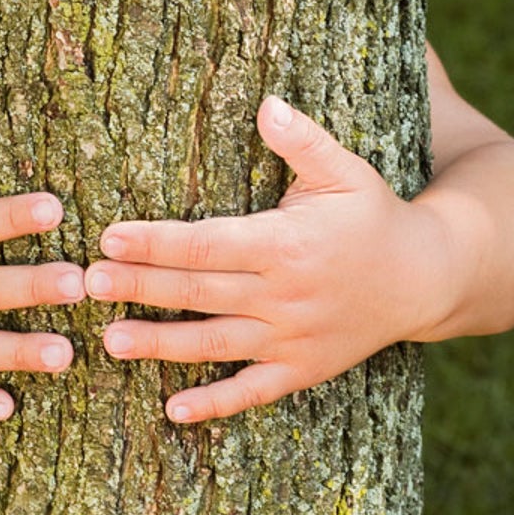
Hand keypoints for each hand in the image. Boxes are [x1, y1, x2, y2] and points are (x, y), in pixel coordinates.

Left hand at [84, 96, 449, 422]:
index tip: (109, 235)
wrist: (427, 277)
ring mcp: (292, 338)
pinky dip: (215, 403)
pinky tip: (173, 410)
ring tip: (109, 341)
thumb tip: (265, 103)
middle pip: (199, 291)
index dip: (155, 241)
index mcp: (286, 243)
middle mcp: (285, 294)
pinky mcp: (302, 370)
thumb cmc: (374, 216)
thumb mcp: (346, 171)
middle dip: (140, 286)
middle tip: (86, 283)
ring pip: (215, 343)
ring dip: (161, 344)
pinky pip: (253, 391)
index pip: (207, 242)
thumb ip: (303, 140)